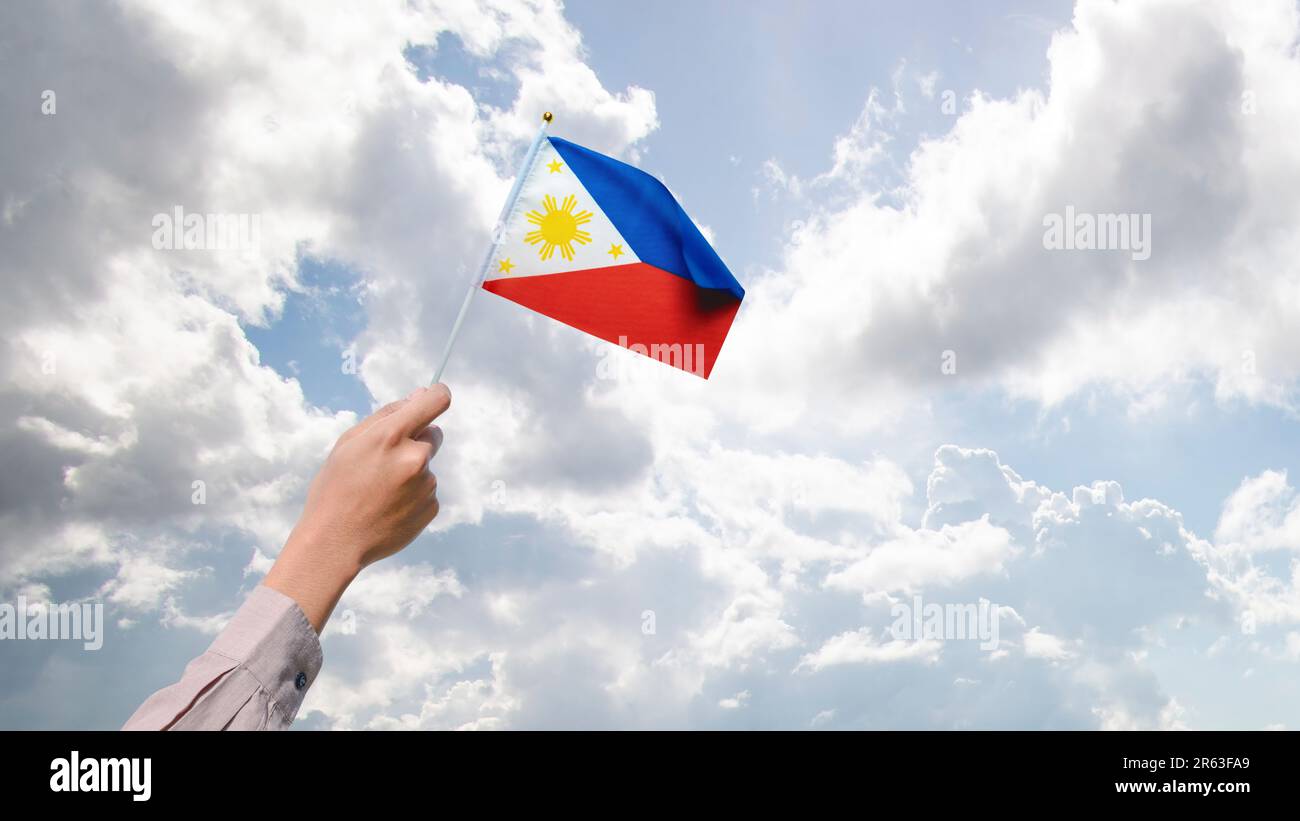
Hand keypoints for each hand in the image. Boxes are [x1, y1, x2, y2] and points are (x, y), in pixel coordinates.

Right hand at [264, 384, 450, 631]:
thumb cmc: (335, 488)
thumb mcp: (349, 443)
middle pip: (433, 434)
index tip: (432, 398)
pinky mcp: (432, 507)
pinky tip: (388, 507)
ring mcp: (426, 484)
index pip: (436, 401)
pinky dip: (413, 495)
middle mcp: (414, 457)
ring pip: (427, 465)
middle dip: (416, 440)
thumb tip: (420, 395)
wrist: (334, 543)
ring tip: (380, 491)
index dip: (436, 396)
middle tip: (385, 462)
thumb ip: (386, 415)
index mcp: (391, 436)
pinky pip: (427, 490)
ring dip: (411, 471)